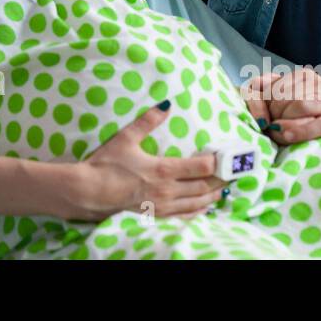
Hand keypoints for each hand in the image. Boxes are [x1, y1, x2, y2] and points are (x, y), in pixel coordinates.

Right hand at [67, 103, 227, 221]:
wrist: (89, 192)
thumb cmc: (106, 164)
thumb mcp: (125, 138)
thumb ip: (147, 121)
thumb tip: (166, 103)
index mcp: (163, 169)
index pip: (201, 168)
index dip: (216, 162)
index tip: (225, 156)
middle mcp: (168, 190)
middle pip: (204, 187)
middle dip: (220, 180)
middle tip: (231, 173)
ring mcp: (163, 206)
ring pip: (197, 203)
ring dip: (213, 196)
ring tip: (223, 190)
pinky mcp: (156, 215)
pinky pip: (185, 216)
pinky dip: (199, 211)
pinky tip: (204, 207)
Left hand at [242, 69, 320, 145]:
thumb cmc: (300, 119)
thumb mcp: (279, 104)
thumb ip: (261, 94)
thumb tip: (255, 97)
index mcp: (301, 75)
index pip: (268, 86)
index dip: (260, 105)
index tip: (262, 119)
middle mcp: (316, 82)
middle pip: (281, 96)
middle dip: (273, 115)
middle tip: (273, 129)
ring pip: (299, 105)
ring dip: (285, 123)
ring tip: (282, 135)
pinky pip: (316, 124)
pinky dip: (300, 131)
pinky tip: (288, 136)